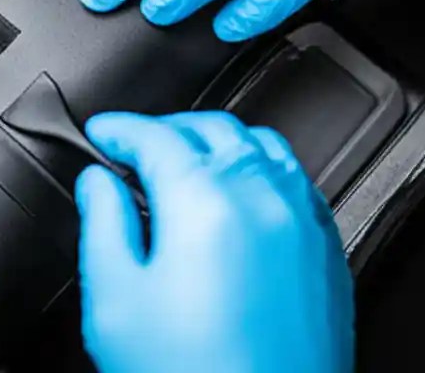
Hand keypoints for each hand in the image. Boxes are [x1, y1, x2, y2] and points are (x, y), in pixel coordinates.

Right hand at [75, 112, 353, 372]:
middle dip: (165, 129)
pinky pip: (295, 181)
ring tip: (183, 163)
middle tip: (131, 147)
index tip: (100, 134)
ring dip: (216, 141)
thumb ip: (102, 222)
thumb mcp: (116, 297)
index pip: (154, 135)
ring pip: (261, 145)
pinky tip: (237, 194)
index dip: (118, 128)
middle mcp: (263, 199)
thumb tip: (97, 183)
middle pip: (212, 128)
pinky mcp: (327, 254)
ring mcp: (303, 224)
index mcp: (204, 201)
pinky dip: (258, 168)